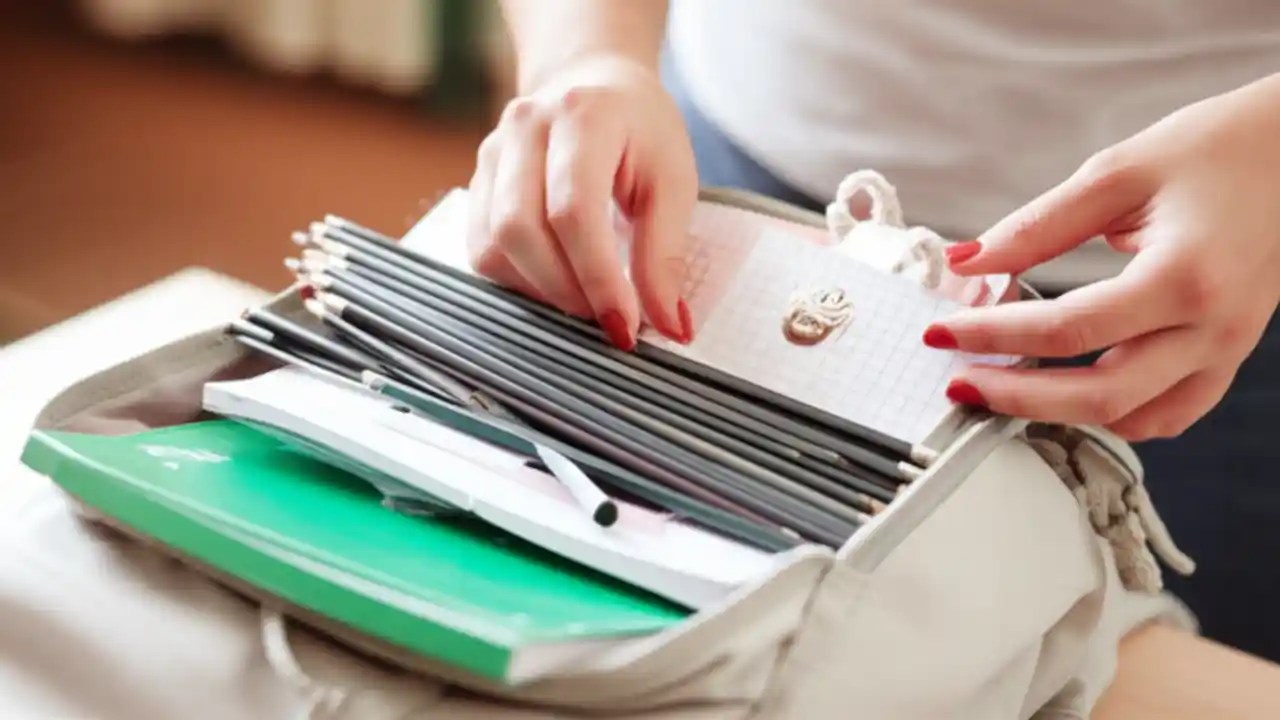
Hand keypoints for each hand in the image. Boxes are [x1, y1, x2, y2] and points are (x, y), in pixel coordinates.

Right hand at [466, 55, 698, 349]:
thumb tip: (671, 326)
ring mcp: (491, 152)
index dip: (598, 278)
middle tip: (607, 318)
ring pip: (492, 246)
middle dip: (564, 291)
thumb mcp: (673, 181)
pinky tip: (557, 283)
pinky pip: (481, 249)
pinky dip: (519, 281)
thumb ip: (666, 253)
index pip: (574, 211)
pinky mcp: (476, 182)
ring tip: (586, 300)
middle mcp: (524, 127)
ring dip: (539, 291)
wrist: (592, 83)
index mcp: (582, 115)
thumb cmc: (640, 130)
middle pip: (519, 230)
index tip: (625, 327)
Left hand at [925, 74, 1279, 439]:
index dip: (994, 336)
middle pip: (1100, 395)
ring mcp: (1227, 349)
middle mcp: (1213, 327)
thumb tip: (966, 262)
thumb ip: (1037, 226)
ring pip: (1135, 417)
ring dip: (1061, 414)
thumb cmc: (1216, 150)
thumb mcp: (1117, 174)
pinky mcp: (1229, 354)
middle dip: (1016, 396)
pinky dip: (1115, 415)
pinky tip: (1069, 394)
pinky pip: (1169, 413)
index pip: (1069, 328)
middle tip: (958, 382)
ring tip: (1002, 388)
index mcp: (1185, 276)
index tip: (942, 330)